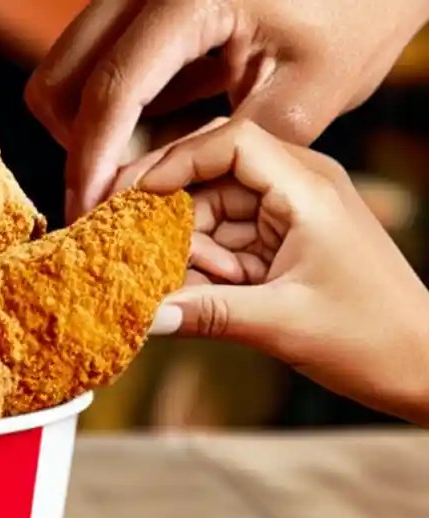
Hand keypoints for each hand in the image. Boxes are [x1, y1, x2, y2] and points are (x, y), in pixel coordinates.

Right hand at [27, 0, 428, 220]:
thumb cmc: (357, 20)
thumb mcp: (302, 97)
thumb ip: (216, 149)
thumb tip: (144, 198)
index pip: (111, 90)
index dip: (93, 162)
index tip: (90, 215)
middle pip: (60, 78)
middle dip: (79, 145)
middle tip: (116, 197)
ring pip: (70, 73)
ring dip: (95, 129)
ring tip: (150, 169)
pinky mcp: (145, 11)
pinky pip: (102, 66)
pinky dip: (120, 110)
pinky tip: (166, 136)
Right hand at [127, 119, 428, 425]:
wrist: (422, 366)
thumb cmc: (372, 339)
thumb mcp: (280, 325)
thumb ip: (206, 313)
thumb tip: (142, 314)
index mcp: (308, 189)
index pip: (228, 141)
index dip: (173, 162)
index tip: (132, 198)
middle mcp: (299, 186)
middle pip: (210, 172)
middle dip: (168, 209)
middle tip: (128, 244)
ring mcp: (291, 211)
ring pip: (211, 209)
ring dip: (188, 247)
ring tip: (187, 289)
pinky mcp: (283, 238)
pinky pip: (225, 237)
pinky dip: (204, 263)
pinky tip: (199, 293)